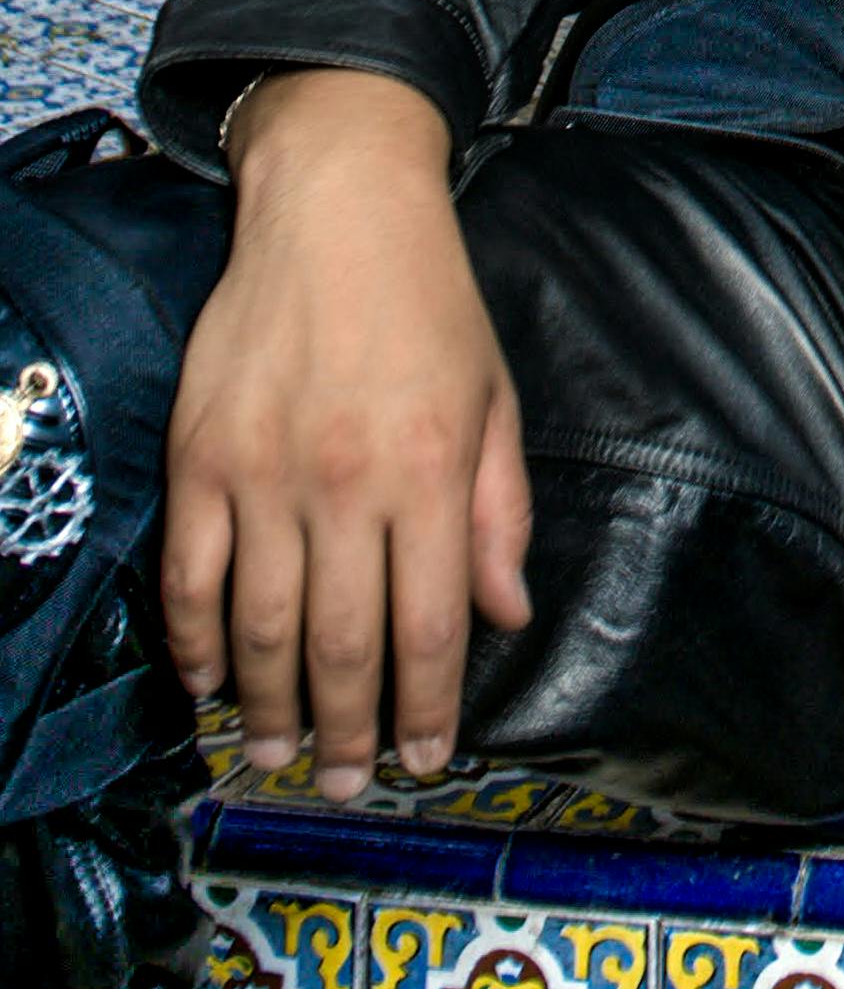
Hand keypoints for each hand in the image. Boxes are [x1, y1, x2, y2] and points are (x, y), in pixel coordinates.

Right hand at [161, 75, 530, 795]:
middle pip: (342, 643)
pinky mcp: (201, 456)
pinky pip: (192, 575)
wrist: (338, 203)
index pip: (431, 623)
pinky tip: (208, 680)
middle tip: (342, 785)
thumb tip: (506, 617)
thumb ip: (499, 512)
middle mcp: (347, 482)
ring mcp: (264, 472)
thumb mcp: (494, 395)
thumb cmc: (430, 300)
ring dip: (266, 707)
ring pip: (263, 626)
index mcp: (431, 469)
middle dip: (346, 732)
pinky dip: (196, 640)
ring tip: (272, 756)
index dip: (428, 706)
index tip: (425, 760)